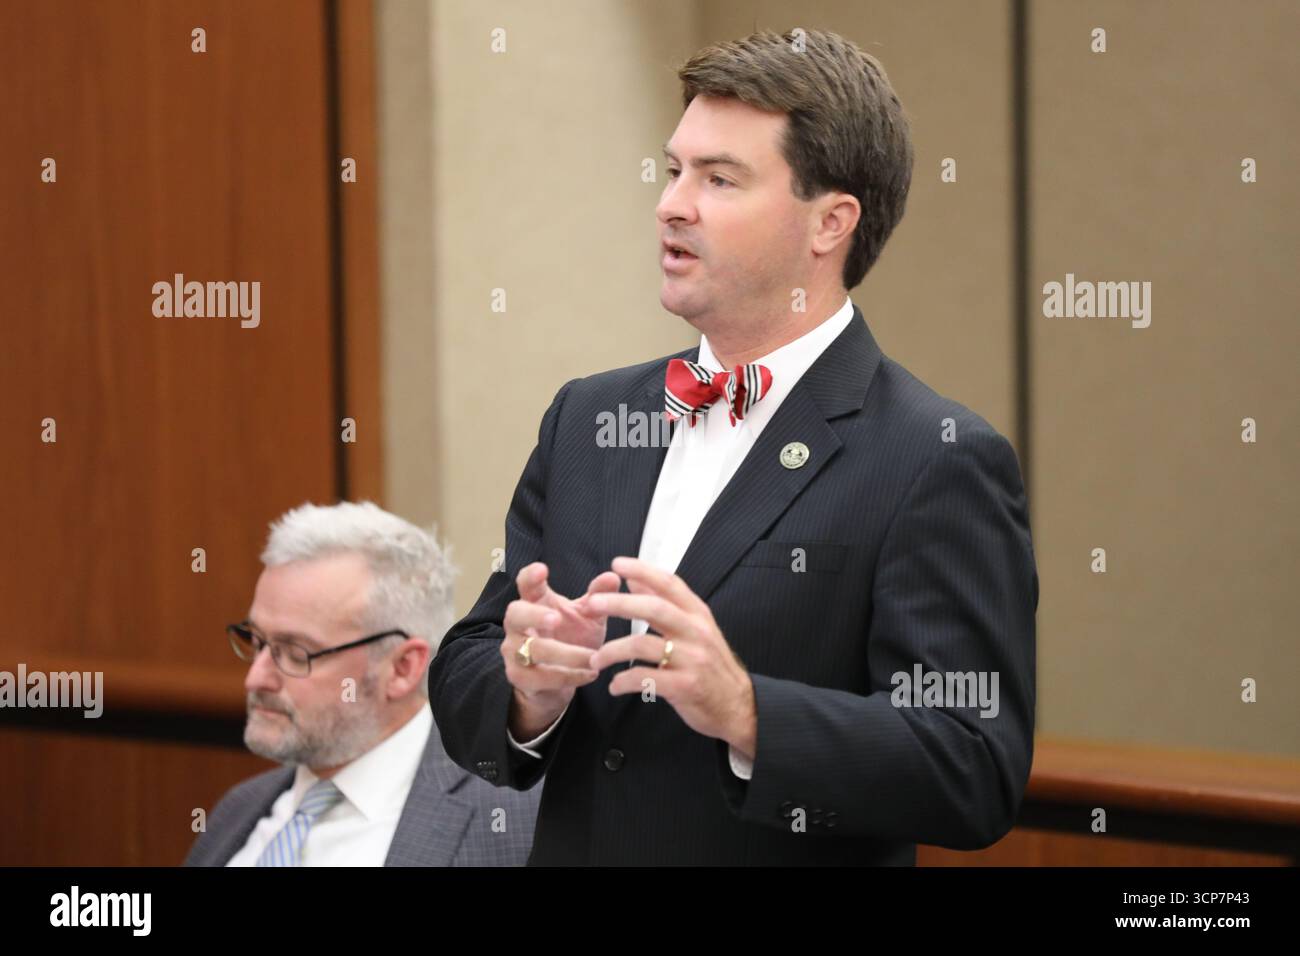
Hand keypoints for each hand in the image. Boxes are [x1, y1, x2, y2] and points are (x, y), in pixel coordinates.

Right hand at [502, 562, 621, 736]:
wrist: (557, 681)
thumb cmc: (570, 638)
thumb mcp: (587, 617)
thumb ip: (598, 597)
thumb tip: (614, 577)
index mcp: (534, 602)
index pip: (525, 584)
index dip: (530, 576)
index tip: (542, 569)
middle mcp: (518, 625)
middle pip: (515, 614)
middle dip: (534, 615)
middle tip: (555, 618)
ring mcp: (515, 652)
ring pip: (532, 650)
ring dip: (566, 654)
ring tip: (593, 657)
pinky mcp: (520, 678)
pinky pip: (541, 677)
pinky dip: (568, 676)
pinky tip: (589, 674)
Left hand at [586, 556, 756, 758]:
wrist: (737, 706)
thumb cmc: (711, 665)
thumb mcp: (696, 628)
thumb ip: (667, 604)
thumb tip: (635, 578)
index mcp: (698, 614)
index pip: (670, 583)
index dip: (643, 569)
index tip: (617, 563)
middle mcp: (696, 632)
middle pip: (654, 608)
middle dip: (619, 603)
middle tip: (591, 604)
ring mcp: (692, 659)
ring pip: (643, 644)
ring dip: (612, 650)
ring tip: (595, 660)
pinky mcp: (686, 686)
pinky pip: (646, 678)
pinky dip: (624, 681)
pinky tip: (614, 685)